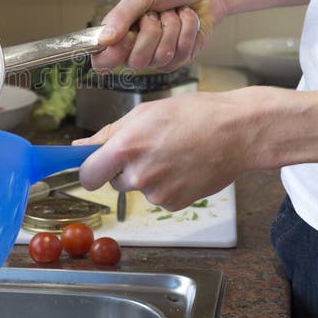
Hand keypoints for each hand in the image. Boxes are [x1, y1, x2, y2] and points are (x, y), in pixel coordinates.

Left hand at [74, 89, 258, 210]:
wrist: (237, 132)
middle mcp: (139, 174)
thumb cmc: (194, 115)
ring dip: (148, 175)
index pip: (87, 175)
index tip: (94, 166)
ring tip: (173, 153)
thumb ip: (108, 134)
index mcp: (126, 147)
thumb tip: (80, 147)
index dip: (89, 170)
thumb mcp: (145, 113)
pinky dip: (167, 184)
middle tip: (149, 147)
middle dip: (124, 168)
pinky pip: (159, 196)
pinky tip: (184, 166)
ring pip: (138, 188)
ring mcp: (157, 193)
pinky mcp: (174, 204)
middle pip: (114, 181)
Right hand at [94, 0, 228, 72]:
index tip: (128, 34)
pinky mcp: (180, 59)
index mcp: (120, 34)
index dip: (112, 54)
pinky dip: (187, 30)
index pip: (102, 61)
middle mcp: (136, 49)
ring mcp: (159, 57)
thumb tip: (104, 39)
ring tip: (173, 13)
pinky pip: (180, 53)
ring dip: (171, 27)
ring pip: (161, 56)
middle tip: (155, 14)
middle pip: (135, 62)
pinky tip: (186, 20)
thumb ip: (121, 15)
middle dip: (150, 32)